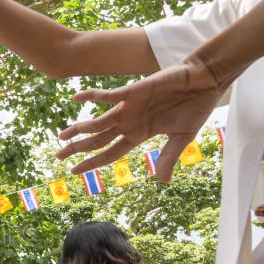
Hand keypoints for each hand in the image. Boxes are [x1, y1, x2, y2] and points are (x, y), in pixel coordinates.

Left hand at [56, 54, 222, 182]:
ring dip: (79, 129)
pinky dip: (92, 96)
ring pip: (98, 122)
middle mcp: (129, 122)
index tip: (75, 171)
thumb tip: (162, 182)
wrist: (205, 81)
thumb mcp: (182, 138)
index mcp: (139, 134)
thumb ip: (168, 157)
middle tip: (58, 156)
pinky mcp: (133, 92)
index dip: (92, 163)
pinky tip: (76, 98)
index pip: (110, 153)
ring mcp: (129, 107)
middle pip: (97, 139)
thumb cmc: (195, 108)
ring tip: (61, 136)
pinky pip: (108, 95)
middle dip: (78, 148)